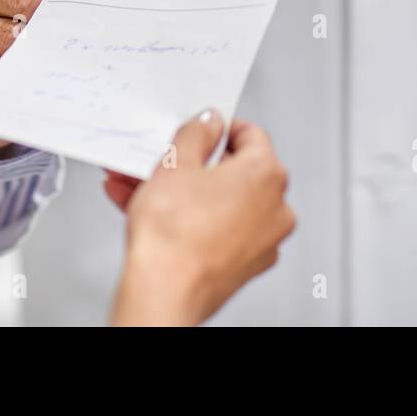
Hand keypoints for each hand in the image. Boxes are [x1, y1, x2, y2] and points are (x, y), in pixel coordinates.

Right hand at [110, 112, 295, 325]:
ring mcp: (262, 240)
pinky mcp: (243, 265)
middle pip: (233, 171)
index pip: (251, 134)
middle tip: (163, 160)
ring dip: (180, 191)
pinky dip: (188, 218)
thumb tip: (209, 124)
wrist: (163, 292)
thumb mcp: (176, 163)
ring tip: (140, 186)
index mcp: (267, 174)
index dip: (218, 129)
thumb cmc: (174, 234)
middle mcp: (275, 208)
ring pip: (219, 202)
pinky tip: (148, 211)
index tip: (198, 131)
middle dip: (191, 164)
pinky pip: (215, 228)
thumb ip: (196, 134)